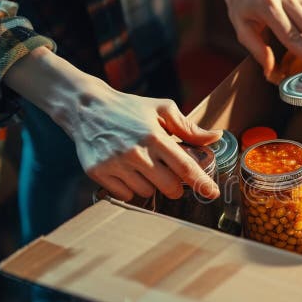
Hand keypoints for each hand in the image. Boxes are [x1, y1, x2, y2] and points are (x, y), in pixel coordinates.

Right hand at [5, 47, 221, 201]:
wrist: (86, 107)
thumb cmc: (129, 108)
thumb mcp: (162, 109)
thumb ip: (188, 127)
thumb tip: (215, 137)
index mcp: (155, 137)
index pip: (185, 168)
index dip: (202, 183)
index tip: (212, 193)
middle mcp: (135, 153)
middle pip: (170, 187)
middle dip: (176, 185)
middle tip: (169, 173)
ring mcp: (115, 164)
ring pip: (148, 193)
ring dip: (151, 184)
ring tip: (142, 164)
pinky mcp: (98, 173)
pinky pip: (126, 195)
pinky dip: (130, 187)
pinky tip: (126, 170)